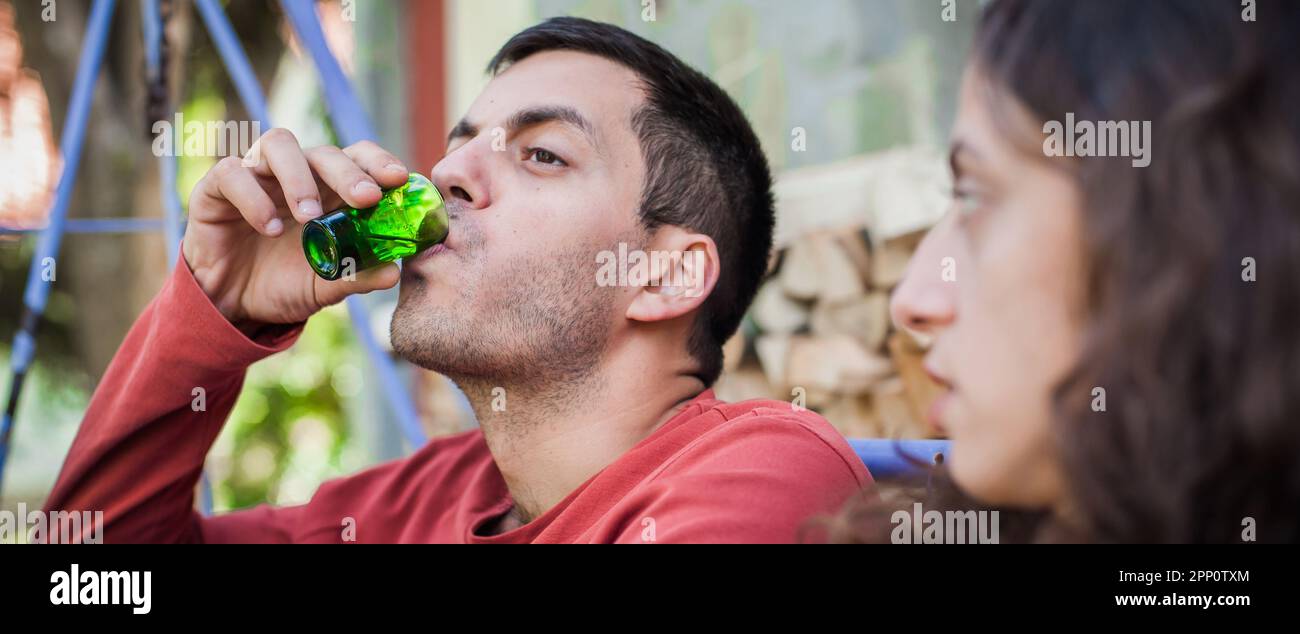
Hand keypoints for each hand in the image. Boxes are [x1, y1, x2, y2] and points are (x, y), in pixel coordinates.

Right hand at [182, 129, 407, 326]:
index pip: (357, 157)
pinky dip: (252, 198)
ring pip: (278, 144)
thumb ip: (357, 277)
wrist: (233, 303)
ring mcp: (257, 175)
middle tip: (365, 198)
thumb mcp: (326, 285)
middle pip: (324, 151)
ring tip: (310, 217)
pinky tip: (268, 228)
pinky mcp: (217, 187)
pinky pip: (232, 173)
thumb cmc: (286, 282)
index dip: (378, 161)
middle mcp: (296, 173)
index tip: (398, 179)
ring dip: (299, 178)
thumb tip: (393, 272)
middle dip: (348, 172)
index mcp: (330, 189)